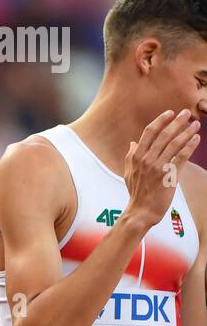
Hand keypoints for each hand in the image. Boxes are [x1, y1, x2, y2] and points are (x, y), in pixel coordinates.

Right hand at [125, 110, 199, 227]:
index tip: (170, 113)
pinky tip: (196, 139)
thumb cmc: (136, 194)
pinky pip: (182, 156)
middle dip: (177, 122)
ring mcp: (158, 167)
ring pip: (175, 144)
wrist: (141, 212)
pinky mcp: (169, 176)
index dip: (160, 120)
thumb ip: (130, 157)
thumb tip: (132, 143)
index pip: (149, 133)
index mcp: (137, 157)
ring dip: (187, 132)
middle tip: (187, 113)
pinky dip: (190, 146)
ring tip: (195, 124)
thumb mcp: (128, 174)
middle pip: (164, 135)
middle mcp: (147, 160)